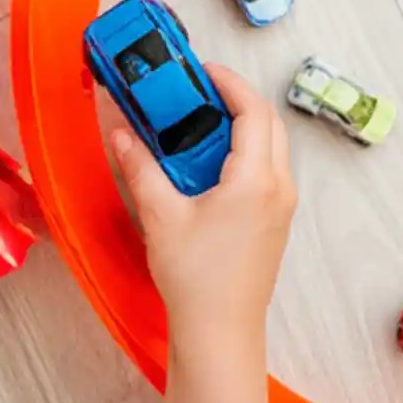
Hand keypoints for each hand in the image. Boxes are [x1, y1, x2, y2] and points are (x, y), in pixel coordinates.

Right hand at [111, 63, 295, 338]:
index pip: (253, 111)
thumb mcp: (160, 215)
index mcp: (256, 180)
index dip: (229, 82)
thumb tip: (122, 135)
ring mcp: (280, 206)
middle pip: (268, 123)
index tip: (201, 70)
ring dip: (240, 127)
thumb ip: (140, 167)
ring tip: (197, 124)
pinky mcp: (274, 222)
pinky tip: (206, 164)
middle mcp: (278, 188)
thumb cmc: (197, 280)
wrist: (220, 331)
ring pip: (270, 147)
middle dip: (235, 100)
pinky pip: (266, 171)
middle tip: (197, 91)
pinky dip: (242, 154)